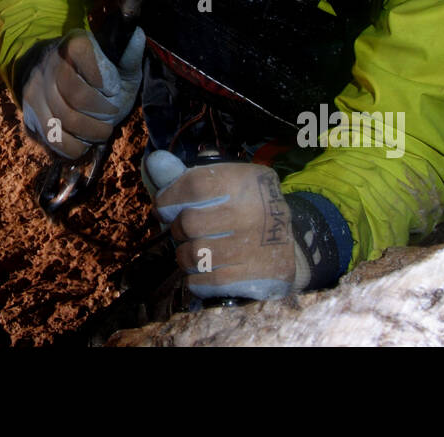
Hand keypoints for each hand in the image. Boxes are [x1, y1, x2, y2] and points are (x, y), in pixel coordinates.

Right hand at [21, 28, 145, 159]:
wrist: (58, 75)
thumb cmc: (97, 72)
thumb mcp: (117, 60)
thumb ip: (128, 53)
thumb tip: (137, 36)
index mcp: (74, 45)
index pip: (86, 61)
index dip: (105, 82)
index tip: (113, 90)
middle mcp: (50, 64)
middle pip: (77, 97)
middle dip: (103, 112)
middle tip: (112, 114)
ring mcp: (36, 90)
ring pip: (64, 120)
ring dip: (91, 132)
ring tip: (102, 130)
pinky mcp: (30, 114)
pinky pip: (53, 140)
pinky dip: (75, 146)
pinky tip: (84, 140)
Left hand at [144, 150, 307, 300]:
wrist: (289, 248)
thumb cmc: (243, 209)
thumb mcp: (224, 184)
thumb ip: (187, 176)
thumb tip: (154, 162)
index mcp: (248, 181)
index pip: (195, 185)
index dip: (169, 197)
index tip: (162, 207)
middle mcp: (255, 211)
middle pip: (189, 222)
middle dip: (177, 229)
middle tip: (182, 231)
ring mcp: (256, 246)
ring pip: (194, 255)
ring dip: (184, 256)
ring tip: (192, 251)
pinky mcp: (256, 277)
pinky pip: (206, 281)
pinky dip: (196, 278)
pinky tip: (202, 271)